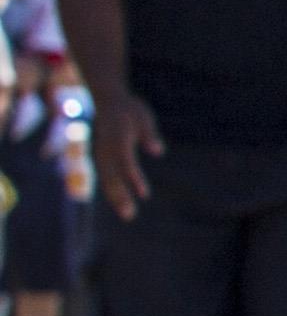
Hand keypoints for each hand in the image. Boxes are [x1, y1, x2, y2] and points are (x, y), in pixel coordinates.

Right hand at [93, 101, 161, 220]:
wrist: (108, 101)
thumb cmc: (130, 109)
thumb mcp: (144, 117)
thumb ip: (149, 134)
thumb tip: (158, 151)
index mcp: (117, 138)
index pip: (126, 162)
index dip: (134, 179)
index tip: (144, 194)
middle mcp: (105, 148)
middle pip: (112, 176)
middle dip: (120, 196)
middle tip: (130, 215)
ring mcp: (100, 153)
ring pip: (106, 179)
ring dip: (115, 197)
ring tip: (128, 215)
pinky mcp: (100, 157)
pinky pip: (105, 176)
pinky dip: (112, 190)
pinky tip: (121, 203)